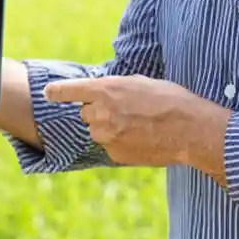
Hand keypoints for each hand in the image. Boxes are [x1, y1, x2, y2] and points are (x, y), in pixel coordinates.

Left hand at [43, 74, 230, 167]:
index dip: (58, 91)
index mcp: (107, 90)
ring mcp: (107, 136)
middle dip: (99, 111)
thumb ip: (116, 88)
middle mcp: (102, 113)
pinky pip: (110, 146)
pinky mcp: (116, 154)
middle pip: (86, 113)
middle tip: (124, 110)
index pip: (71, 90)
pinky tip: (141, 138)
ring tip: (137, 124)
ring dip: (109, 127)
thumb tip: (105, 94)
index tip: (48, 93)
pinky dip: (120, 143)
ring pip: (97, 131)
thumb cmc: (170, 100)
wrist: (191, 130)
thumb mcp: (141, 83)